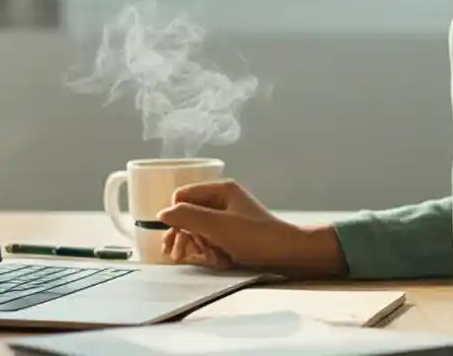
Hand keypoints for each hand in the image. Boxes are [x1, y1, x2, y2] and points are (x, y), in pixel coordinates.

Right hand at [155, 179, 345, 277]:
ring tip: (208, 258)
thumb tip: (162, 213)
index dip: (176, 217)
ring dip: (199, 247)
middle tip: (178, 255)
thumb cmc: (258, 237)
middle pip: (188, 215)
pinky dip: (212, 253)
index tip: (175, 238)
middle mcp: (224, 202)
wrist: (290, 256)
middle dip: (185, 236)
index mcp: (221, 191)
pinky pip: (212, 243)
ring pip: (199, 232)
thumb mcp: (219, 226)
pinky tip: (220, 261)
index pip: (183, 197)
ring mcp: (229, 219)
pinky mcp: (234, 237)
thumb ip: (188, 217)